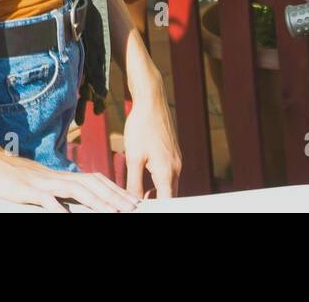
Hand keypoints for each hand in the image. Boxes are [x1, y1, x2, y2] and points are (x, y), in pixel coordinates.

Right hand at [0, 127, 140, 212]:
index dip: (114, 189)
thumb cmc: (7, 174)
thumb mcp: (35, 182)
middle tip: (133, 207)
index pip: (94, 179)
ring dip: (98, 202)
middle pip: (92, 184)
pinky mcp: (26, 189)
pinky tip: (67, 216)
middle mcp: (55, 176)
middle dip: (115, 196)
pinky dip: (58, 208)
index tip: (130, 199)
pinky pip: (46, 199)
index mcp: (59, 175)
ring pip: (77, 190)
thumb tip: (68, 202)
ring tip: (114, 213)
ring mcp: (42, 182)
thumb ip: (53, 189)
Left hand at [122, 67, 181, 198]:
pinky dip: (157, 180)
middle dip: (156, 202)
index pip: (167, 202)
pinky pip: (168, 173)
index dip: (154, 208)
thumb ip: (134, 183)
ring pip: (169, 184)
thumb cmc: (141, 126)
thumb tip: (132, 201)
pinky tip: (142, 177)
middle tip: (138, 204)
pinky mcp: (172, 152)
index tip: (143, 209)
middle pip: (169, 195)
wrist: (151, 100)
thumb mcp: (133, 158)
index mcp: (167, 172)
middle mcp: (176, 167)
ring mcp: (176, 159)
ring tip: (137, 193)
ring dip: (156, 192)